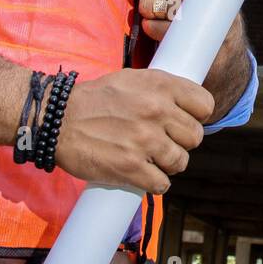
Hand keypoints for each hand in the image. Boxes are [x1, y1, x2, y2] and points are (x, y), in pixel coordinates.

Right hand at [53, 67, 212, 192]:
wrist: (57, 120)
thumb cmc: (95, 99)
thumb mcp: (132, 79)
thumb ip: (161, 89)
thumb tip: (186, 104)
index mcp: (160, 85)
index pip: (205, 105)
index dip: (196, 116)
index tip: (183, 121)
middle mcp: (156, 111)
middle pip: (195, 137)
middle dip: (181, 142)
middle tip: (163, 142)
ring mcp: (145, 140)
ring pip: (181, 162)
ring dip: (168, 164)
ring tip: (150, 158)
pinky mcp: (130, 167)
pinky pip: (161, 184)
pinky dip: (154, 183)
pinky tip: (143, 174)